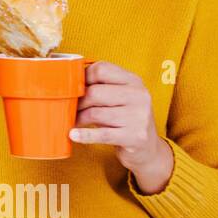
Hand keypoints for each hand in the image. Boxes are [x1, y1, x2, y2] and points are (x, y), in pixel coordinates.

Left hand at [69, 61, 173, 192]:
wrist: (148, 148)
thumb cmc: (126, 119)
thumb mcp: (121, 97)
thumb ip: (102, 86)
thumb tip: (69, 82)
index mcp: (134, 81)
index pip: (102, 69)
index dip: (82, 77)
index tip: (74, 87)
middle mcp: (139, 96)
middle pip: (95, 92)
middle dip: (78, 102)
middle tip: (71, 109)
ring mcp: (138, 116)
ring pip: (95, 113)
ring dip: (79, 119)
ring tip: (74, 121)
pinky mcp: (134, 137)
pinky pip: (101, 134)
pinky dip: (84, 135)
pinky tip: (73, 134)